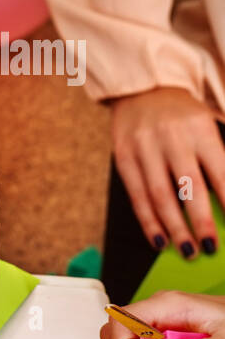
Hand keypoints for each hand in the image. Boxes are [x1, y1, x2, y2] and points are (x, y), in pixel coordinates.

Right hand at [110, 88, 224, 256]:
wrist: (143, 87)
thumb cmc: (183, 116)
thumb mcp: (207, 129)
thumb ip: (217, 164)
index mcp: (200, 130)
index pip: (220, 174)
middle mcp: (172, 137)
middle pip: (190, 188)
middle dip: (202, 223)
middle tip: (210, 248)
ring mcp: (144, 146)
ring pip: (160, 195)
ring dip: (175, 228)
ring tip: (188, 251)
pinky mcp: (123, 154)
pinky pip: (136, 194)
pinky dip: (148, 221)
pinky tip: (159, 239)